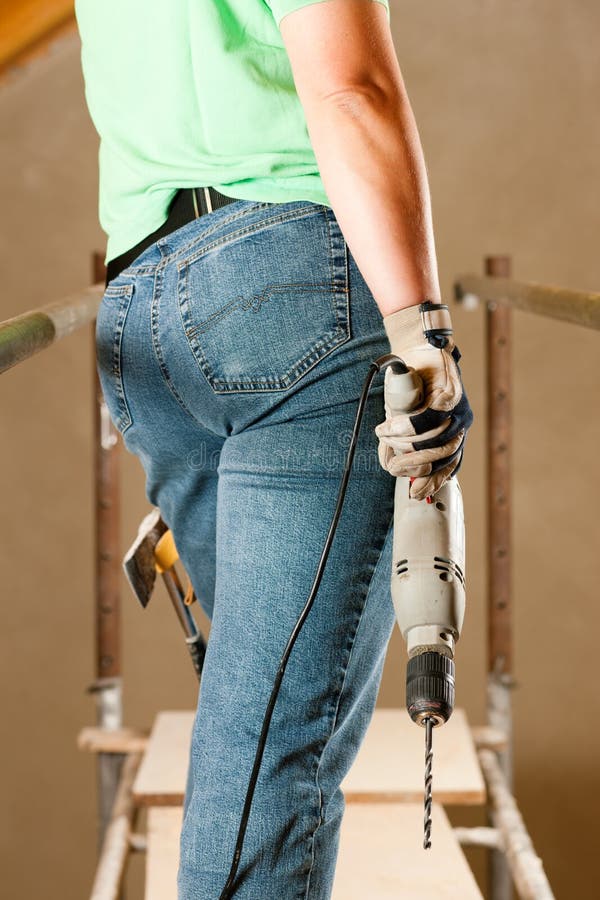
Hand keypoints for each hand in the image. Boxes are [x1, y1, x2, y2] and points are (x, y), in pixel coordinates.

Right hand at [374, 301, 472, 499]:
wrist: (418, 348)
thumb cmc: (412, 385)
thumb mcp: (409, 417)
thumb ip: (406, 441)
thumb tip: (393, 468)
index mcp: (456, 435)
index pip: (451, 467)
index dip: (434, 483)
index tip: (415, 495)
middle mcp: (463, 424)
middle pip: (441, 457)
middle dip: (412, 465)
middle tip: (391, 465)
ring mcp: (460, 409)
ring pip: (433, 440)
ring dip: (404, 444)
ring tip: (384, 438)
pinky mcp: (452, 393)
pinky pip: (428, 418)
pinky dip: (405, 426)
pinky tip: (388, 426)